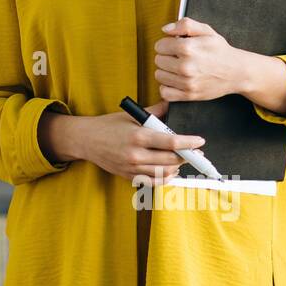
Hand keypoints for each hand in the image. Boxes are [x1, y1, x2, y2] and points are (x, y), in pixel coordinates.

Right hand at [70, 100, 205, 187]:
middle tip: (196, 151)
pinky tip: (171, 171)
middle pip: (171, 159)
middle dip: (187, 155)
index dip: (188, 142)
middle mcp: (136, 154)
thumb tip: (171, 104)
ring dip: (178, 167)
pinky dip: (165, 178)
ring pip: (164, 172)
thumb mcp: (130, 115)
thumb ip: (153, 112)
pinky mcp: (129, 176)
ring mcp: (132, 167)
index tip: (199, 141)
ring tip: (183, 159)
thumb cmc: (108, 126)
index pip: (170, 141)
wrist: (86, 140)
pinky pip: (153, 182)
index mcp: (138, 136)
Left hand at [153, 16, 244, 101]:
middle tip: (179, 57)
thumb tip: (166, 30)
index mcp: (188, 48)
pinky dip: (167, 87)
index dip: (167, 44)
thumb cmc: (220, 51)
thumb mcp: (206, 31)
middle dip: (166, 57)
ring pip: (159, 75)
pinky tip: (176, 80)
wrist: (237, 72)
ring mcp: (187, 82)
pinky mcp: (189, 95)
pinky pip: (165, 92)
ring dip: (166, 71)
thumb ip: (185, 25)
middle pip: (158, 60)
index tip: (175, 46)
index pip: (159, 46)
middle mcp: (186, 66)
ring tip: (178, 67)